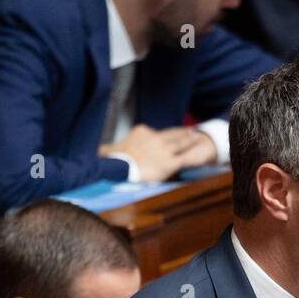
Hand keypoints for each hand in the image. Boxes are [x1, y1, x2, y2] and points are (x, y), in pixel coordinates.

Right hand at [99, 125, 216, 181]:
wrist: (121, 167)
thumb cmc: (112, 160)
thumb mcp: (107, 151)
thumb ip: (106, 150)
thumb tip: (97, 152)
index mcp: (142, 132)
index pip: (152, 133)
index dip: (160, 136)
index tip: (162, 136)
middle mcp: (155, 138)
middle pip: (171, 134)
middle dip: (181, 132)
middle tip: (190, 130)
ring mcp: (164, 150)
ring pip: (180, 143)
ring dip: (189, 139)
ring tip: (196, 136)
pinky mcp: (170, 163)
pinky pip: (185, 157)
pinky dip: (194, 154)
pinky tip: (201, 153)